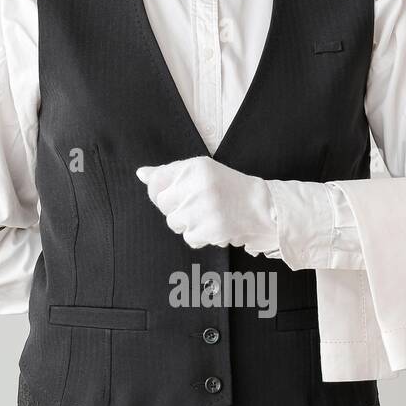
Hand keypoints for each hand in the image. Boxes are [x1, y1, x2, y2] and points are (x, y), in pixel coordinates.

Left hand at [135, 155, 281, 257]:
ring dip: (188, 223)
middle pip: (163, 204)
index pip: (156, 181)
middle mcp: (197, 186)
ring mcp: (203, 209)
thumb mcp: (201, 171)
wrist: (264, 209)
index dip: (158, 191)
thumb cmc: (229, 188)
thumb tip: (141, 174)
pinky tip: (214, 226)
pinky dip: (199, 236)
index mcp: (193, 167)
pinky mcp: (210, 229)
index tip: (170, 195)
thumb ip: (169, 173)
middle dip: (176, 208)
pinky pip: (189, 238)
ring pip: (174, 222)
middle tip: (196, 205)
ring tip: (208, 215)